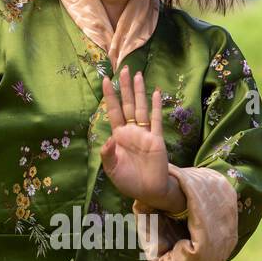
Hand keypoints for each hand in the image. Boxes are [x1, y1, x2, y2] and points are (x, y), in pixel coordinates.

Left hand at [100, 66, 184, 211]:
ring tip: (138, 74)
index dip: (109, 96)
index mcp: (118, 136)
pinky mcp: (156, 139)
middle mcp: (131, 131)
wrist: (148, 191)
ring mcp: (145, 133)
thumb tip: (108, 140)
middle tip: (124, 69)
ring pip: (141, 108)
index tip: (105, 80)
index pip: (113, 111)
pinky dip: (156, 106)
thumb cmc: (128, 181)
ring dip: (139, 92)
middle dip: (125, 87)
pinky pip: (156, 120)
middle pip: (127, 104)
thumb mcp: (112, 169)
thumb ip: (107, 154)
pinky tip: (155, 93)